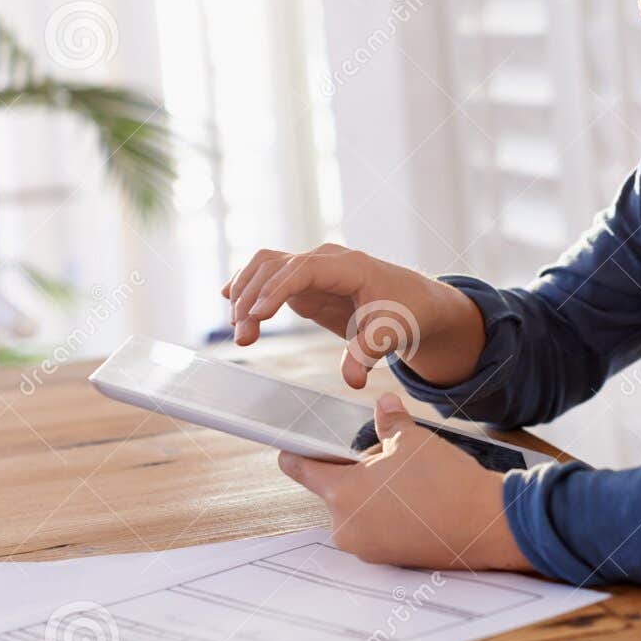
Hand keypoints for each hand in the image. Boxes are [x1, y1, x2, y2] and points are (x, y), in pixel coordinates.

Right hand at [221, 243, 485, 388]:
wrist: (412, 300)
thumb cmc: (405, 312)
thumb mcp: (392, 334)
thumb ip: (368, 353)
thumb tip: (352, 379)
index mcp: (349, 266)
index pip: (303, 268)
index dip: (277, 289)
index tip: (257, 315)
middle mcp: (325, 260)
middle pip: (276, 266)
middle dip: (253, 298)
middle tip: (242, 337)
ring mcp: (311, 268)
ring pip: (265, 266)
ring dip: (245, 293)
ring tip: (238, 331)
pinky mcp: (303, 281)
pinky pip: (268, 274)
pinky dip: (247, 284)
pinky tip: (228, 297)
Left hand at [276, 393, 533, 572]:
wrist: (485, 526)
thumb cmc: (445, 481)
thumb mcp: (413, 440)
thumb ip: (389, 422)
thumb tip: (383, 405)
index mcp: (342, 492)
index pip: (300, 468)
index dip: (295, 451)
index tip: (290, 444)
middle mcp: (345, 526)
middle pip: (335, 490)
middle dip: (355, 472)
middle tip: (388, 459)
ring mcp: (366, 548)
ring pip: (357, 510)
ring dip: (373, 494)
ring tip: (410, 482)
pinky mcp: (387, 560)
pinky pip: (376, 530)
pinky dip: (389, 515)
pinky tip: (417, 503)